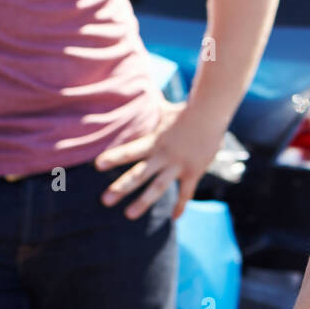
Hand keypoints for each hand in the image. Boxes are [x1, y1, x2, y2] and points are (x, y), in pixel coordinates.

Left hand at [94, 98, 222, 221]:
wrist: (212, 114)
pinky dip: (181, 206)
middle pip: (139, 174)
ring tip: (129, 215)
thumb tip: (142, 91)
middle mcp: (163, 155)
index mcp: (154, 141)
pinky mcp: (193, 172)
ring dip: (143, 202)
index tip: (97, 165)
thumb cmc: (187, 111)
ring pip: (158, 187)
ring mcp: (178, 165)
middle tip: (105, 201)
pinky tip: (174, 218)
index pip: (130, 151)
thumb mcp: (166, 109)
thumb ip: (153, 107)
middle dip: (121, 187)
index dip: (114, 157)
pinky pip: (186, 193)